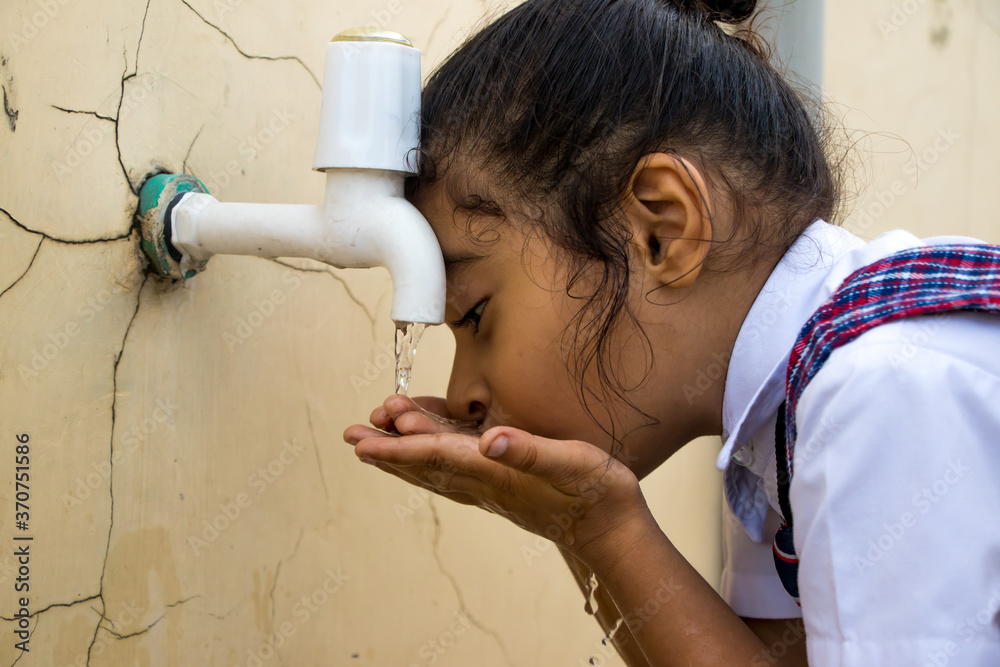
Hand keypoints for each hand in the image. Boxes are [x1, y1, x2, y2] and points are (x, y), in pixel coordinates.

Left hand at [343, 396, 650, 563]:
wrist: (612, 532)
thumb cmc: (597, 494)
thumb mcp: (571, 463)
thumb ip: (529, 451)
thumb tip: (488, 440)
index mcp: (496, 474)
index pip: (436, 457)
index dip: (398, 446)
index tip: (363, 442)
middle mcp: (486, 484)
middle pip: (425, 465)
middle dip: (387, 450)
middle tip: (353, 434)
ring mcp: (492, 489)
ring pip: (435, 471)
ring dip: (401, 456)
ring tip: (373, 442)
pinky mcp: (502, 488)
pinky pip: (453, 472)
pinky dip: (428, 461)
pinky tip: (422, 454)